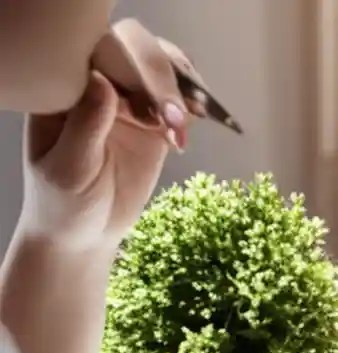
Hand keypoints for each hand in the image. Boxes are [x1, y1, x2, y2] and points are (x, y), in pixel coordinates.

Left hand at [16, 21, 202, 249]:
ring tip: (190, 119)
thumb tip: (103, 81)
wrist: (85, 233)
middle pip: (134, 53)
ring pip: (161, 69)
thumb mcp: (68, 169)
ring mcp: (127, 102)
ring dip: (182, 88)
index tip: (147, 97)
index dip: (127, 64)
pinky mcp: (154, 123)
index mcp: (64, 89)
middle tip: (176, 115)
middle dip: (161, 77)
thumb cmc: (63, 203)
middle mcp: (96, 86)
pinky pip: (179, 100)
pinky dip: (192, 109)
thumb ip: (85, 127)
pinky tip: (186, 133)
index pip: (97, 54)